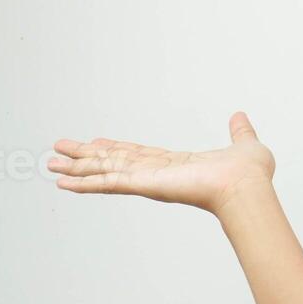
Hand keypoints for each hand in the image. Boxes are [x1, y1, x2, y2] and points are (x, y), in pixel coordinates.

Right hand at [49, 111, 275, 214]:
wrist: (248, 187)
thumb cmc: (251, 175)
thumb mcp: (245, 144)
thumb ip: (239, 131)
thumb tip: (240, 116)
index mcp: (177, 164)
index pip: (138, 155)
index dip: (116, 148)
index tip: (96, 142)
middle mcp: (158, 173)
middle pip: (113, 161)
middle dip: (86, 157)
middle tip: (58, 152)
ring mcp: (149, 180)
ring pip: (105, 171)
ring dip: (77, 168)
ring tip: (51, 163)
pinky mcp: (145, 185)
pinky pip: (109, 183)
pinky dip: (85, 183)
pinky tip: (64, 181)